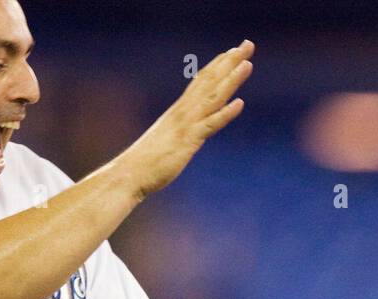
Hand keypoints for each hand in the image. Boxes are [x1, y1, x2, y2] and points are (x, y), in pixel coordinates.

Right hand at [120, 41, 253, 198]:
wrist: (129, 173)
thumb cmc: (146, 162)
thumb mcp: (167, 142)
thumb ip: (178, 134)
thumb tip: (184, 135)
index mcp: (179, 110)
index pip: (202, 81)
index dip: (218, 65)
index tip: (233, 51)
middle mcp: (183, 111)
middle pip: (210, 80)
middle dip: (230, 61)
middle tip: (248, 44)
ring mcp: (186, 124)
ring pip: (213, 97)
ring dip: (231, 79)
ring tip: (247, 62)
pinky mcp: (188, 141)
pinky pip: (209, 125)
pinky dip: (225, 114)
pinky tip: (240, 103)